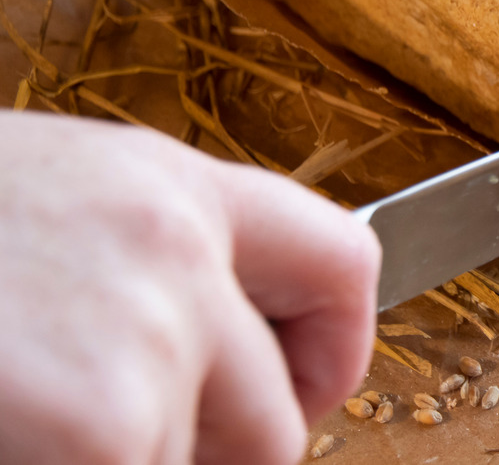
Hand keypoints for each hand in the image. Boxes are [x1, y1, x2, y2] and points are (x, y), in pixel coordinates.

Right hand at [0, 112, 379, 464]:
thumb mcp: (51, 198)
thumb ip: (146, 256)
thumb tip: (200, 331)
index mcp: (172, 183)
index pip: (344, 262)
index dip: (336, 351)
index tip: (304, 391)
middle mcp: (182, 247)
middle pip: (279, 416)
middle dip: (219, 453)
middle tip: (130, 437)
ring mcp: (153, 336)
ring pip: (186, 463)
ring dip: (120, 459)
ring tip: (25, 407)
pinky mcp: (104, 425)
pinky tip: (13, 430)